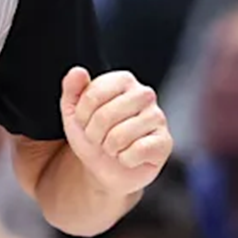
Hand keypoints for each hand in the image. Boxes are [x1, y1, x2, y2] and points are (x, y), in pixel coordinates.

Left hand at [61, 68, 172, 196]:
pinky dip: (125, 159)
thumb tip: (78, 70)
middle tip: (99, 137)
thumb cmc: (90, 134)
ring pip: (119, 136)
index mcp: (123, 80)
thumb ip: (71, 88)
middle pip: (105, 116)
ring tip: (113, 147)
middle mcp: (144, 94)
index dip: (81, 116)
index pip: (92, 96)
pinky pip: (137, 151)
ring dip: (109, 148)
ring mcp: (158, 117)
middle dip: (94, 133)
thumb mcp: (72, 111)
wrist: (103, 167)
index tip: (85, 121)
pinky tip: (128, 156)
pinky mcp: (165, 142)